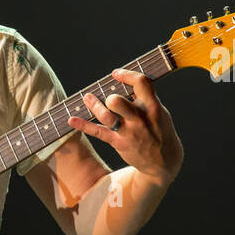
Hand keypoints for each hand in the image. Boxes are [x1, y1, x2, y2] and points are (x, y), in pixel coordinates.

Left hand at [67, 69, 182, 184]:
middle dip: (111, 98)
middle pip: (119, 103)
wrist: (163, 161)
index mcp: (153, 107)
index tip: (116, 73)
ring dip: (94, 106)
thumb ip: (144, 98)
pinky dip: (83, 125)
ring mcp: (128, 132)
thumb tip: (125, 82)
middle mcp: (140, 119)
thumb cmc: (158, 129)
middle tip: (109, 97)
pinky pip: (98, 132)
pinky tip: (71, 120)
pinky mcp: (118, 142)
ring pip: (106, 117)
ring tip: (87, 98)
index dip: (127, 75)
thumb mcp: (159, 112)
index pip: (142, 83)